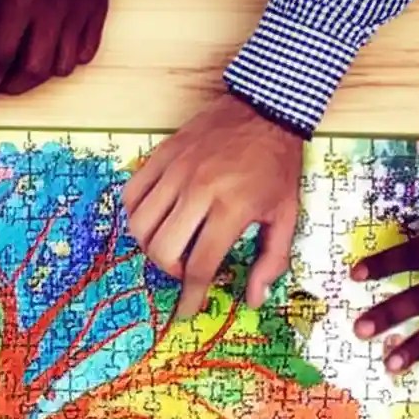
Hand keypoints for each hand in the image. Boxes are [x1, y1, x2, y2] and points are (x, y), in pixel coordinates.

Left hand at [0, 0, 106, 112]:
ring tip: (24, 61)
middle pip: (34, 69)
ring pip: (63, 65)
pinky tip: (52, 47)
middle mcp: (54, 5)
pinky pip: (87, 51)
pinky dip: (69, 59)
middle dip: (13, 87)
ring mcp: (81, 5)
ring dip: (41, 73)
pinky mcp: (99, 4)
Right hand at [124, 94, 302, 316]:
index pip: (199, 264)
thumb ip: (272, 260)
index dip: (190, 295)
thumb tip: (254, 299)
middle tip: (185, 270)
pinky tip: (155, 219)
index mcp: (231, 207)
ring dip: (150, 246)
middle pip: (161, 249)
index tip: (186, 309)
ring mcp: (175, 171)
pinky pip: (131, 195)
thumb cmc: (277, 165)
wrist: (264, 108)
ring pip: (139, 225)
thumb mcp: (287, 214)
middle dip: (170, 272)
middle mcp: (198, 190)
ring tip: (170, 245)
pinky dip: (136, 215)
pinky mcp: (160, 156)